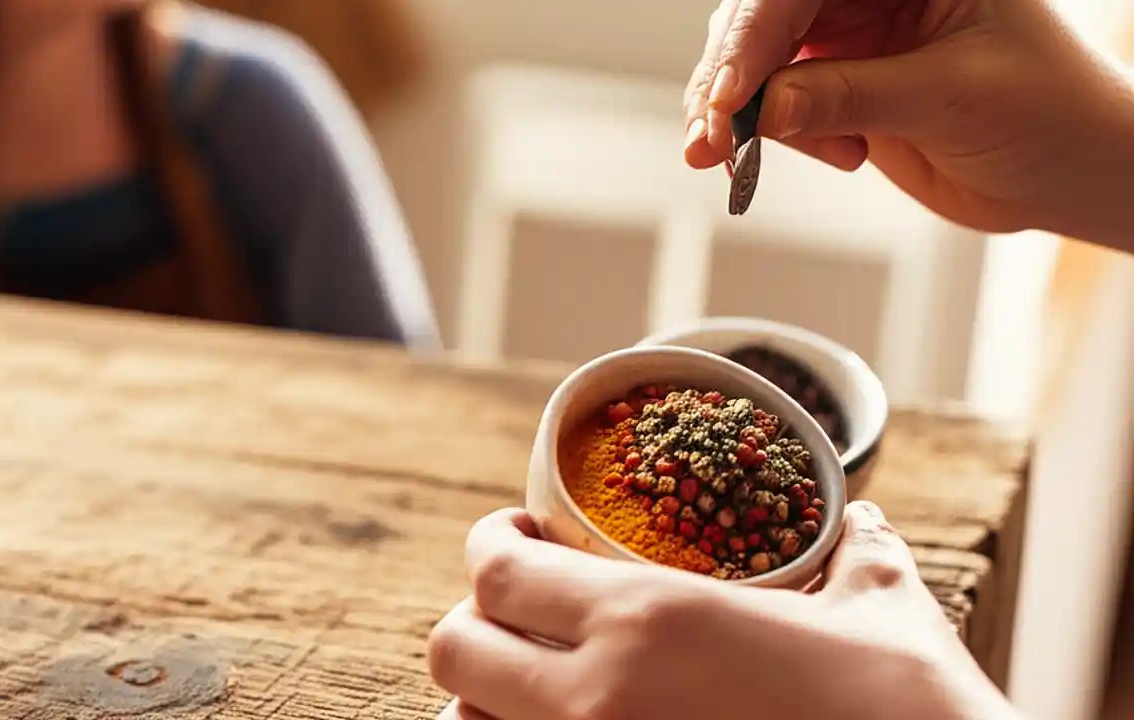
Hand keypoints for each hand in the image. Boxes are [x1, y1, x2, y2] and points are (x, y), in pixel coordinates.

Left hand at [427, 502, 1018, 719]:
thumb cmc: (911, 710)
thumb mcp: (885, 611)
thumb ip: (860, 555)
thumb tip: (865, 522)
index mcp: (648, 618)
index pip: (496, 570)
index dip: (493, 545)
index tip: (521, 538)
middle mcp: (596, 698)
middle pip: (454, 648)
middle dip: (476, 620)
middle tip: (525, 609)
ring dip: (488, 698)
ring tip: (536, 681)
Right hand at [682, 0, 1133, 250]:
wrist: (1070, 172)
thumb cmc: (1050, 112)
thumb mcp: (952, 97)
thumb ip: (853, 98)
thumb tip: (767, 110)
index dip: (755, 40)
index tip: (729, 101)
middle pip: (765, 19)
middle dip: (731, 80)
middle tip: (710, 140)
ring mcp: (853, 39)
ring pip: (759, 62)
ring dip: (740, 113)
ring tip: (737, 157)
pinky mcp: (841, 87)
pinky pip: (778, 103)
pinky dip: (770, 134)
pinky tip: (826, 156)